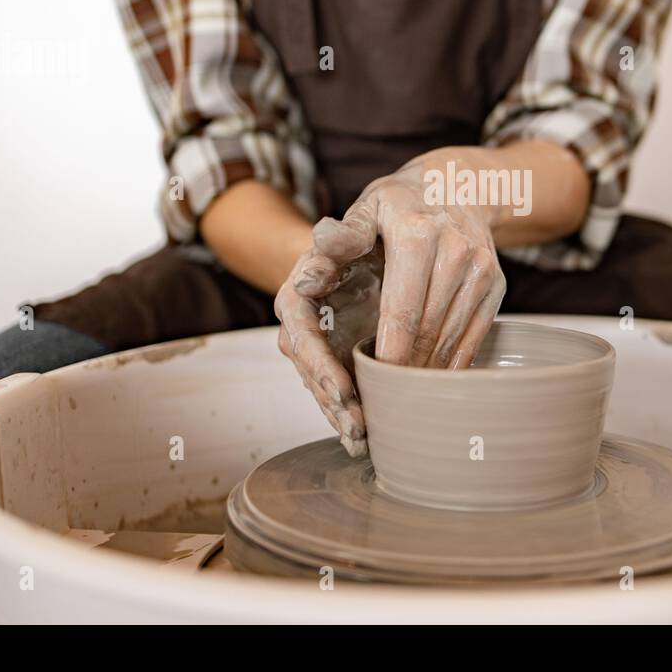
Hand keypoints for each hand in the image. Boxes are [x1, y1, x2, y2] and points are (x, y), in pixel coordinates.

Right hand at [273, 243, 380, 457]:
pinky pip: (341, 395)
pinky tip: (367, 442)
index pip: (301, 336)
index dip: (320, 365)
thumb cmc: (366, 237)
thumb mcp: (358, 229)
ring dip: (342, 417)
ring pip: (325, 391)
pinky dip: (352, 417)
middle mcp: (302, 329)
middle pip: (311, 373)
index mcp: (297, 297)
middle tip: (358, 425)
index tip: (343, 387)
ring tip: (364, 441)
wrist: (374, 249)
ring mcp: (320, 351)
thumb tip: (323, 233)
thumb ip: (343, 235)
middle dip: (332, 402)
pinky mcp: (338, 364)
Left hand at [274, 153, 506, 454]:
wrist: (457, 184)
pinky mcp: (496, 283)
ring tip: (403, 393)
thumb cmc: (399, 202)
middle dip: (405, 369)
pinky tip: (431, 376)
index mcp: (418, 235)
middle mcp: (456, 252)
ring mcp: (481, 269)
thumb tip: (311, 267)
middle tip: (382, 397)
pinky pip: (475, 334)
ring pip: (452, 337)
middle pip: (428, 331)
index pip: (403, 313)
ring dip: (427, 370)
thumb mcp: (366, 208)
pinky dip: (453, 361)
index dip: (388, 354)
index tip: (371, 381)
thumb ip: (340, 239)